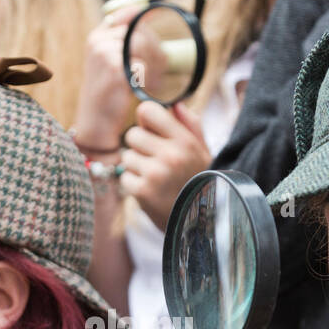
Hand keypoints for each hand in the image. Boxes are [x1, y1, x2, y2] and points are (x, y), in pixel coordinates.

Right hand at [73, 4, 147, 149]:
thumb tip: (147, 21)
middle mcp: (98, 42)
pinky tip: (149, 88)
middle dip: (156, 47)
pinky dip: (151, 77)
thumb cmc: (108, 96)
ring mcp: (104, 54)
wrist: (95, 124)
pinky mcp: (114, 70)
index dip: (144, 16)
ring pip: (143, 45)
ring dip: (156, 62)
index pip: (126, 14)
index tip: (158, 22)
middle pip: (139, 30)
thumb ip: (123, 45)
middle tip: (163, 66)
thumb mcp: (109, 64)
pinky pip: (143, 65)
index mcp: (97, 37)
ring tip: (156, 80)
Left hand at [120, 101, 211, 229]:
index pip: (147, 110)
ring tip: (156, 179)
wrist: (200, 223)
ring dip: (137, 167)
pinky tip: (151, 191)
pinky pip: (124, 177)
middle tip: (156, 162)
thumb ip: (190, 125)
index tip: (153, 132)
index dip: (147, 121)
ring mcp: (155, 174)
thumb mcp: (203, 151)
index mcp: (185, 140)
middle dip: (140, 147)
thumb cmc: (200, 181)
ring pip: (127, 156)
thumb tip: (174, 104)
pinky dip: (133, 185)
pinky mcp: (142, 192)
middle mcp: (170, 154)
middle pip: (133, 134)